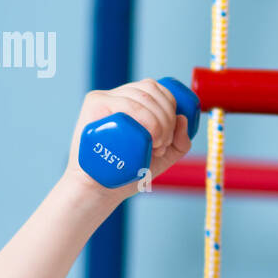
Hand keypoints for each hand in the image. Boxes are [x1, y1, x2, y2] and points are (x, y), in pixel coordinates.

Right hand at [62, 79, 193, 197]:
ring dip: (157, 123)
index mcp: (132, 100)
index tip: (170, 136)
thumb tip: (183, 118)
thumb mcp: (163, 157)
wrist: (99, 188)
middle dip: (167, 118)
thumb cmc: (128, 171)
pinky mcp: (94, 107)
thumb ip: (180, 141)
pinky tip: (147, 141)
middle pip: (151, 90)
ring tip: (155, 147)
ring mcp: (103, 99)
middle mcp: (117, 95)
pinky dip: (144, 121)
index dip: (171, 107)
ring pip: (141, 98)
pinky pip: (125, 105)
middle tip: (163, 145)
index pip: (157, 89)